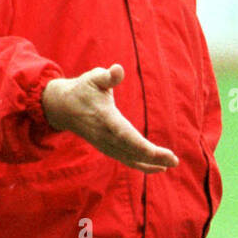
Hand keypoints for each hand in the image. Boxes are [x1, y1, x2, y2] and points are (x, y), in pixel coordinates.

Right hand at [41, 63, 178, 173]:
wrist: (62, 107)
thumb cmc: (83, 89)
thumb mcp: (94, 78)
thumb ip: (107, 76)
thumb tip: (118, 69)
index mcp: (105, 119)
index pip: (126, 136)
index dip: (142, 146)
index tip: (158, 152)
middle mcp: (105, 136)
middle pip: (131, 151)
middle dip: (153, 157)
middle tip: (175, 161)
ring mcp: (105, 144)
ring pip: (129, 159)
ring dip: (150, 164)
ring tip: (171, 164)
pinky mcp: (106, 148)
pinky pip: (126, 160)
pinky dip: (141, 165)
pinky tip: (159, 167)